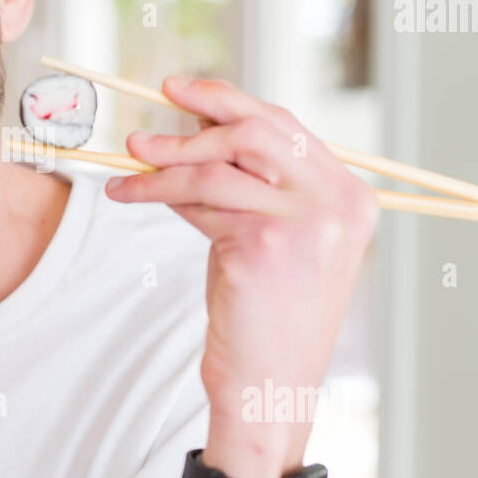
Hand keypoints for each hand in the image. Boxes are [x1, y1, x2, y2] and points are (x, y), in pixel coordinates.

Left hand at [105, 77, 377, 477]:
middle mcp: (338, 203)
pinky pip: (198, 201)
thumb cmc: (265, 315)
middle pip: (257, 131)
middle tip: (147, 124)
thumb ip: (252, 184)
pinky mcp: (264, 245)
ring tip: (126, 169)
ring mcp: (306, 223)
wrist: (268, 386)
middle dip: (196, 121)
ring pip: (218, 168)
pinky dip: (156, 192)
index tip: (182, 91)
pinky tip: (129, 195)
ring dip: (162, 164)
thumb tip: (193, 125)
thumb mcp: (271, 238)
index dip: (230, 101)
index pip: (286, 126)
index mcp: (351, 196)